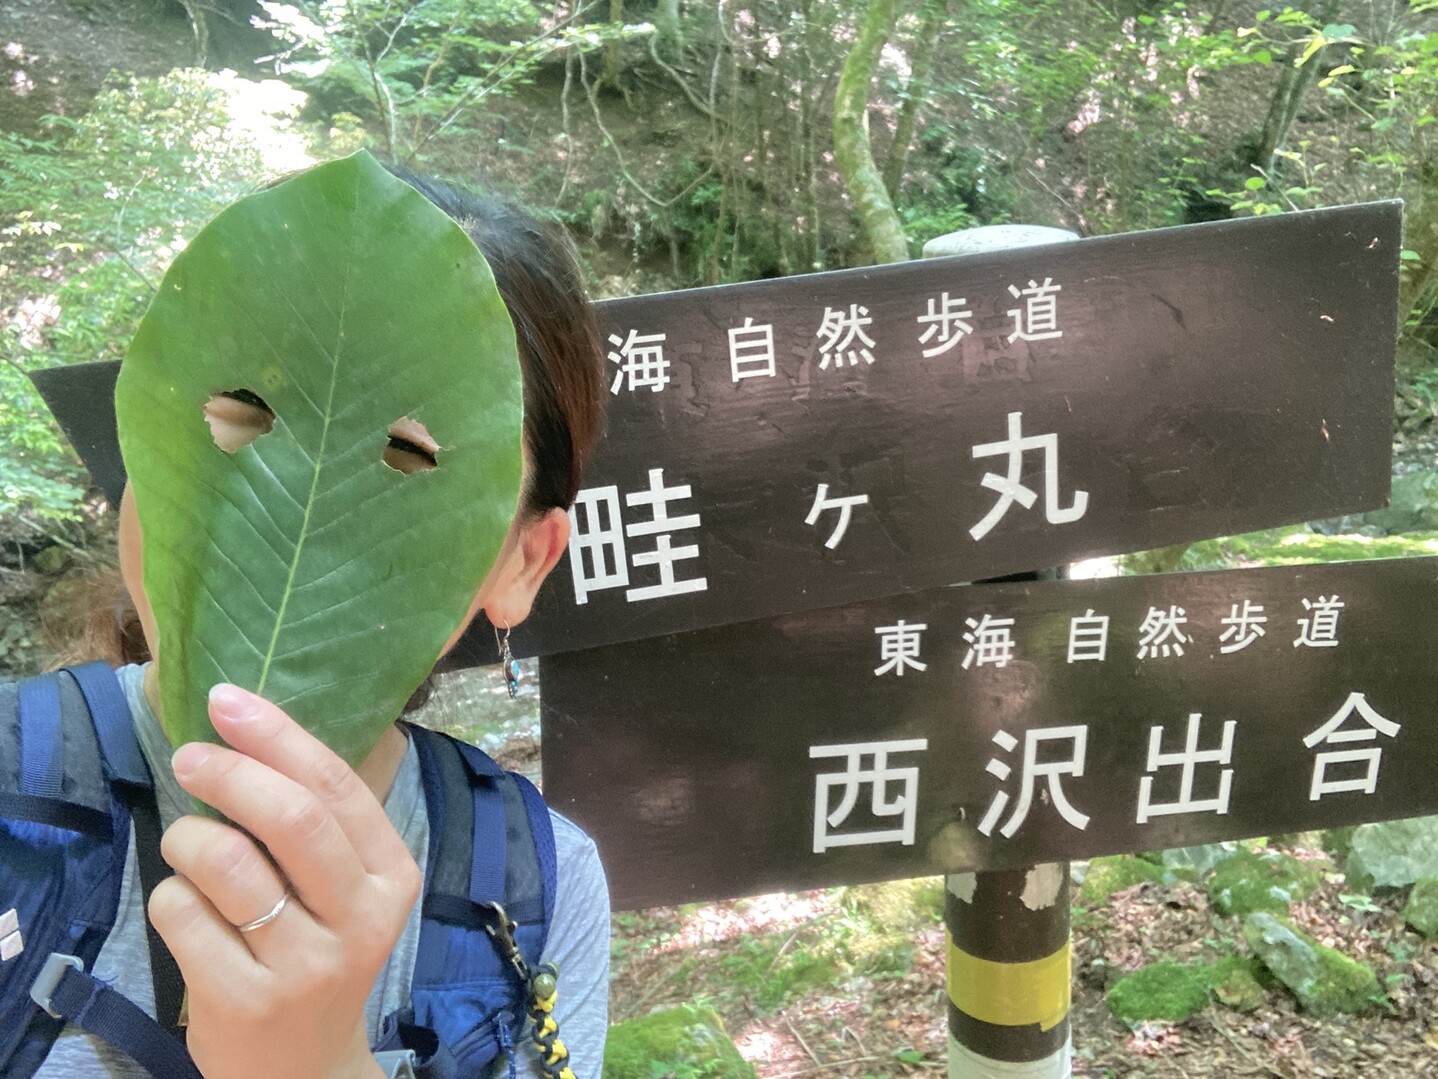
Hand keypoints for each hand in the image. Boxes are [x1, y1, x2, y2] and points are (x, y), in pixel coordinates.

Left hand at [148, 684, 421, 1078]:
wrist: (303, 1069)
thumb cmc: (317, 956)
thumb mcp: (343, 894)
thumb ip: (312, 826)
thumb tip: (241, 734)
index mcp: (390, 877)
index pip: (337, 787)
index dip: (276, 736)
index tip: (226, 701)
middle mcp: (359, 920)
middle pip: (291, 818)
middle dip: (229, 772)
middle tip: (190, 755)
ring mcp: (306, 965)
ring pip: (227, 863)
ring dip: (188, 837)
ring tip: (186, 846)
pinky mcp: (247, 1000)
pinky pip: (183, 914)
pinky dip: (169, 895)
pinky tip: (186, 910)